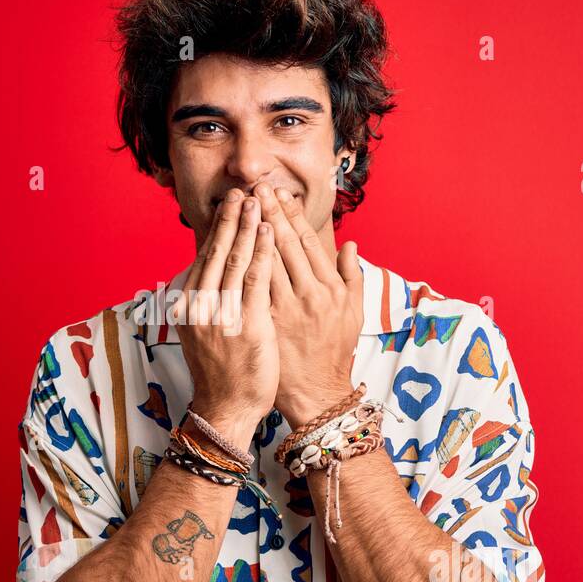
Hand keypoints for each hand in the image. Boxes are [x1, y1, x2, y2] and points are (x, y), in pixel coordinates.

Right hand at [170, 189, 279, 447]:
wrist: (225, 409)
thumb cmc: (220, 373)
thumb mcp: (199, 333)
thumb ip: (201, 302)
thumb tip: (203, 274)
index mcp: (188, 306)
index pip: (205, 258)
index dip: (218, 229)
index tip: (229, 205)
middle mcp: (199, 306)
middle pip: (218, 252)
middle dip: (231, 219)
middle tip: (242, 191)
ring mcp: (220, 315)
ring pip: (236, 259)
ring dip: (248, 226)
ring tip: (258, 200)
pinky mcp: (245, 324)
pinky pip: (255, 279)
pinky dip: (262, 252)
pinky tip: (270, 232)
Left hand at [253, 182, 363, 428]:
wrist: (314, 395)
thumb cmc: (333, 352)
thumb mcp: (354, 314)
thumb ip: (352, 276)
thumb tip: (350, 243)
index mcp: (330, 289)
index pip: (308, 241)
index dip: (293, 215)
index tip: (281, 194)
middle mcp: (308, 295)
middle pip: (284, 244)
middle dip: (269, 212)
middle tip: (257, 186)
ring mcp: (283, 310)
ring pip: (263, 260)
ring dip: (250, 230)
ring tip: (242, 206)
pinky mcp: (262, 324)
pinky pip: (247, 287)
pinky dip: (238, 263)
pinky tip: (228, 244)